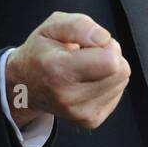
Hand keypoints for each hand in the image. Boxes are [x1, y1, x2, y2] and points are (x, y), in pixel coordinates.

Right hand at [5, 11, 130, 131]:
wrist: (25, 87)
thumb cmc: (40, 54)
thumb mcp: (51, 27)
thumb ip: (78, 25)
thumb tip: (104, 38)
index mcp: (59, 70)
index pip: (110, 61)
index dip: (107, 45)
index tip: (91, 44)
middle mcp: (69, 96)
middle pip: (121, 72)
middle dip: (111, 56)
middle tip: (88, 54)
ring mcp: (80, 113)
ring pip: (121, 82)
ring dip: (109, 70)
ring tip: (86, 67)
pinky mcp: (90, 121)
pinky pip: (117, 94)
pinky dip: (107, 84)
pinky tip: (87, 81)